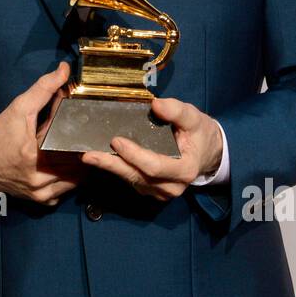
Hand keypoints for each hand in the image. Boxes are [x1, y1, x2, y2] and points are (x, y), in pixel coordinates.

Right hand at [0, 62, 85, 205]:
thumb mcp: (18, 108)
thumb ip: (43, 89)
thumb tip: (63, 70)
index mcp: (34, 157)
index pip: (72, 142)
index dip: (77, 130)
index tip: (77, 121)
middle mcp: (39, 179)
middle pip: (77, 160)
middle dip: (78, 145)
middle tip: (74, 134)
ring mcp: (41, 193)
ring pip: (76, 177)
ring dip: (77, 162)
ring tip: (69, 148)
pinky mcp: (41, 200)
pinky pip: (66, 189)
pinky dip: (69, 177)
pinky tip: (62, 163)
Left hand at [80, 97, 223, 200]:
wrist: (206, 152)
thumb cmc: (198, 133)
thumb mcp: (193, 117)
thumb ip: (176, 111)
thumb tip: (157, 104)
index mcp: (184, 170)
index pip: (154, 166)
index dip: (134, 155)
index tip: (116, 140)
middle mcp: (172, 186)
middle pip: (137, 176)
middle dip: (111, 164)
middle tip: (88, 155)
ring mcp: (160, 192)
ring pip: (131, 179)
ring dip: (109, 167)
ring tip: (88, 156)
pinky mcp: (150, 190)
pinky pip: (130, 180)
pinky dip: (116, 169)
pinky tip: (101, 159)